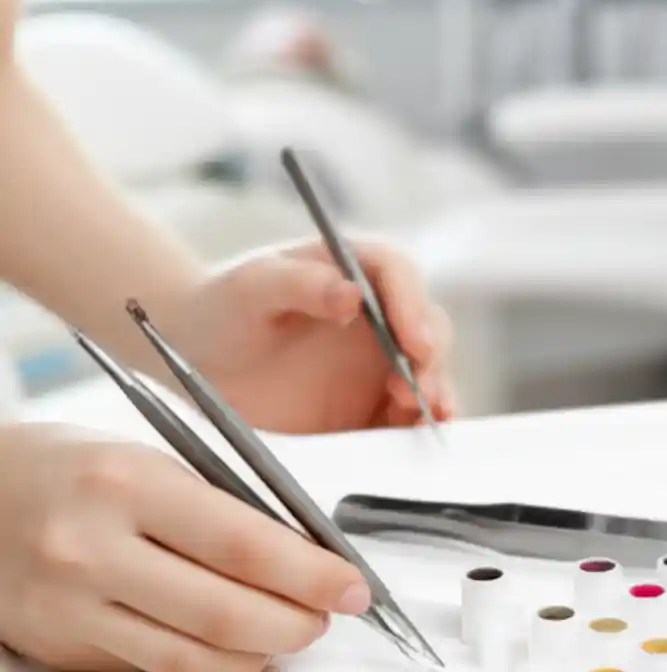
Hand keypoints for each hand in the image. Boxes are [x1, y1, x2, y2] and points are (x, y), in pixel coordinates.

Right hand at [0, 426, 372, 670]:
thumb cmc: (76, 470)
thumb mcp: (153, 460)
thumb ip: (224, 508)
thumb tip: (305, 554)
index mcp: (128, 484)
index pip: (244, 544)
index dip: (312, 574)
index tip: (353, 585)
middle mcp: (93, 548)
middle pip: (223, 611)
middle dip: (296, 621)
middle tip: (328, 614)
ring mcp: (71, 606)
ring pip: (191, 656)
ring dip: (259, 652)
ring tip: (290, 633)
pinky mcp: (60, 646)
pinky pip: (154, 668)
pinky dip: (210, 666)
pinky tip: (239, 651)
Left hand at [155, 239, 455, 434]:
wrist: (195, 359)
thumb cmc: (222, 307)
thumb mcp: (251, 287)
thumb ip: (299, 284)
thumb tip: (352, 295)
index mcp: (355, 268)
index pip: (399, 276)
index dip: (413, 307)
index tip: (416, 343)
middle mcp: (380, 312)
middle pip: (426, 328)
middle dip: (429, 360)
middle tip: (413, 392)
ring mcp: (381, 361)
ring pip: (427, 373)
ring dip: (432, 395)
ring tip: (419, 417)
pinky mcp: (373, 405)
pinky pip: (406, 415)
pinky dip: (418, 427)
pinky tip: (415, 437)